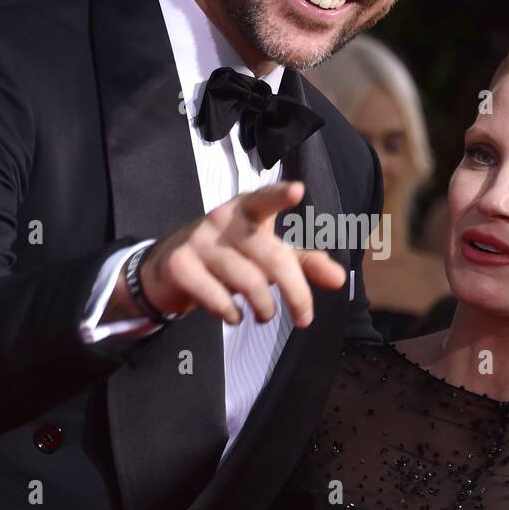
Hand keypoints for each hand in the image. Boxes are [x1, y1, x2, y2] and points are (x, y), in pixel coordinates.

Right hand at [138, 180, 345, 328]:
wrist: (169, 268)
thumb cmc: (230, 256)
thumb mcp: (267, 254)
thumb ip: (304, 263)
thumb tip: (339, 279)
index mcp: (247, 208)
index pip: (265, 199)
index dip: (280, 195)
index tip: (298, 190)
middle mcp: (222, 219)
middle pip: (273, 257)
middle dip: (297, 294)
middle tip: (305, 319)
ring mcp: (199, 241)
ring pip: (248, 281)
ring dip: (264, 309)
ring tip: (264, 316)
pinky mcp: (180, 265)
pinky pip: (217, 297)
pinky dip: (232, 315)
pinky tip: (234, 317)